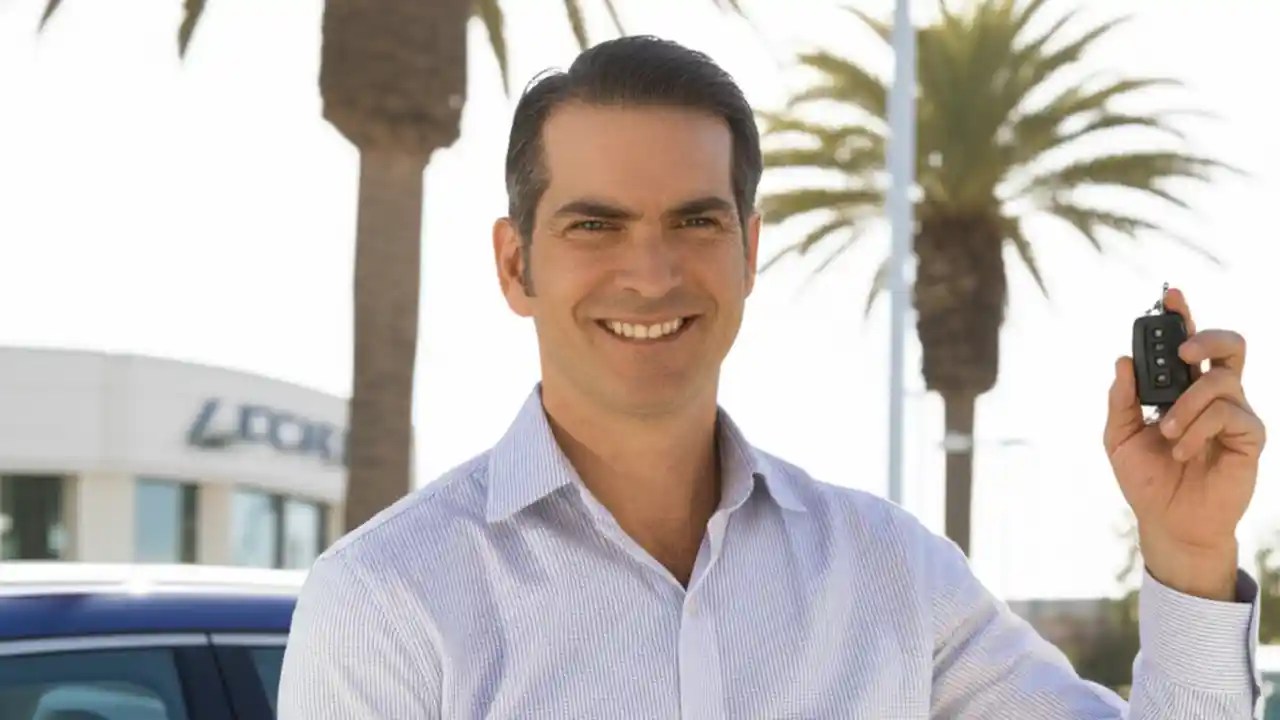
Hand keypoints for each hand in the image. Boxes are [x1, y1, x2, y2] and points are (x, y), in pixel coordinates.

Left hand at [1104, 287, 1265, 600]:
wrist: (1167, 521)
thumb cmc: (1146, 478)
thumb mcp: (1120, 437)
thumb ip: (1121, 400)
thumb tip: (1122, 360)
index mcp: (1182, 389)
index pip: (1187, 345)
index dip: (1183, 317)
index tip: (1171, 295)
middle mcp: (1213, 395)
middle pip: (1228, 345)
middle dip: (1205, 336)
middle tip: (1182, 351)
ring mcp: (1234, 414)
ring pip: (1220, 382)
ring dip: (1186, 405)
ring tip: (1167, 433)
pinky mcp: (1249, 437)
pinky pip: (1229, 415)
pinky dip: (1198, 430)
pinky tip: (1182, 450)